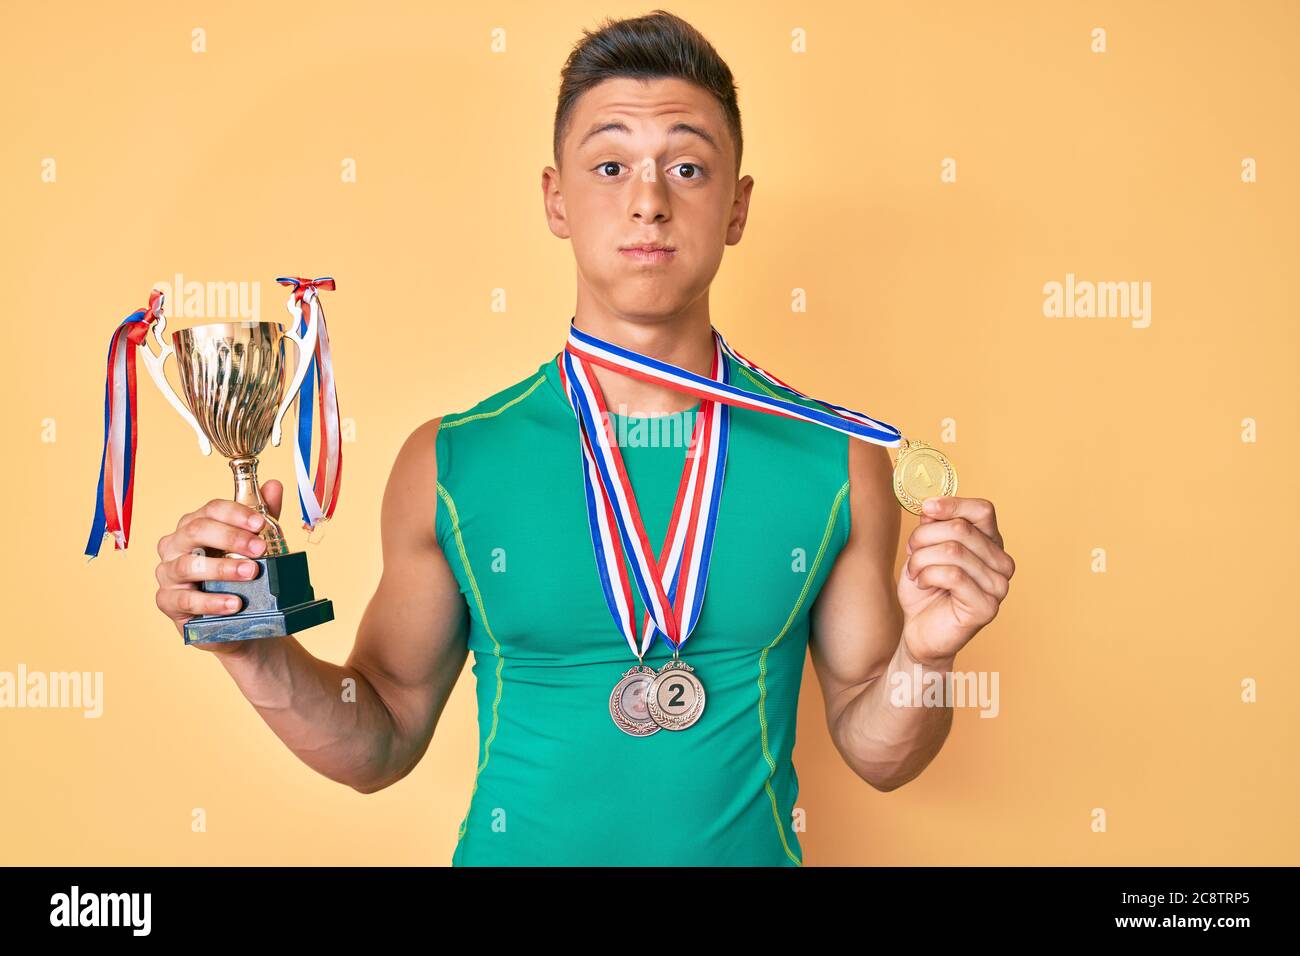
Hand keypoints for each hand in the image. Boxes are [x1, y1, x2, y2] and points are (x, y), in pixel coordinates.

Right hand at [153, 480, 283, 652]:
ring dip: (222, 568)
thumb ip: (263, 515)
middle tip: (260, 549)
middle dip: (230, 537)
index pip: (211, 509)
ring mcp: (167, 572)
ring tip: (250, 573)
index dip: (236, 513)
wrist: (235, 619)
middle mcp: (175, 544)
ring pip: (187, 564)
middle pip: (196, 531)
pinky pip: (184, 599)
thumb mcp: (254, 545)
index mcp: (195, 525)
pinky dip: (210, 601)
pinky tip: (234, 603)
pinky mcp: (167, 601)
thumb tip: (273, 485)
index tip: (260, 523)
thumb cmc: (238, 575)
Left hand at [899, 495, 1014, 666]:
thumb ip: (933, 528)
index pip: (983, 511)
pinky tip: (921, 583)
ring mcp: (998, 586)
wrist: (920, 632)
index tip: (926, 508)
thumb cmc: (925, 591)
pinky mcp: (986, 607)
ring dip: (922, 559)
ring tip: (914, 571)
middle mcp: (1002, 564)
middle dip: (925, 537)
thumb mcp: (925, 550)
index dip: (953, 505)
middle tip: (910, 551)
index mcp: (991, 545)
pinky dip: (927, 575)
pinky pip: (952, 575)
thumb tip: (932, 508)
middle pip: (961, 529)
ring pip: (953, 551)